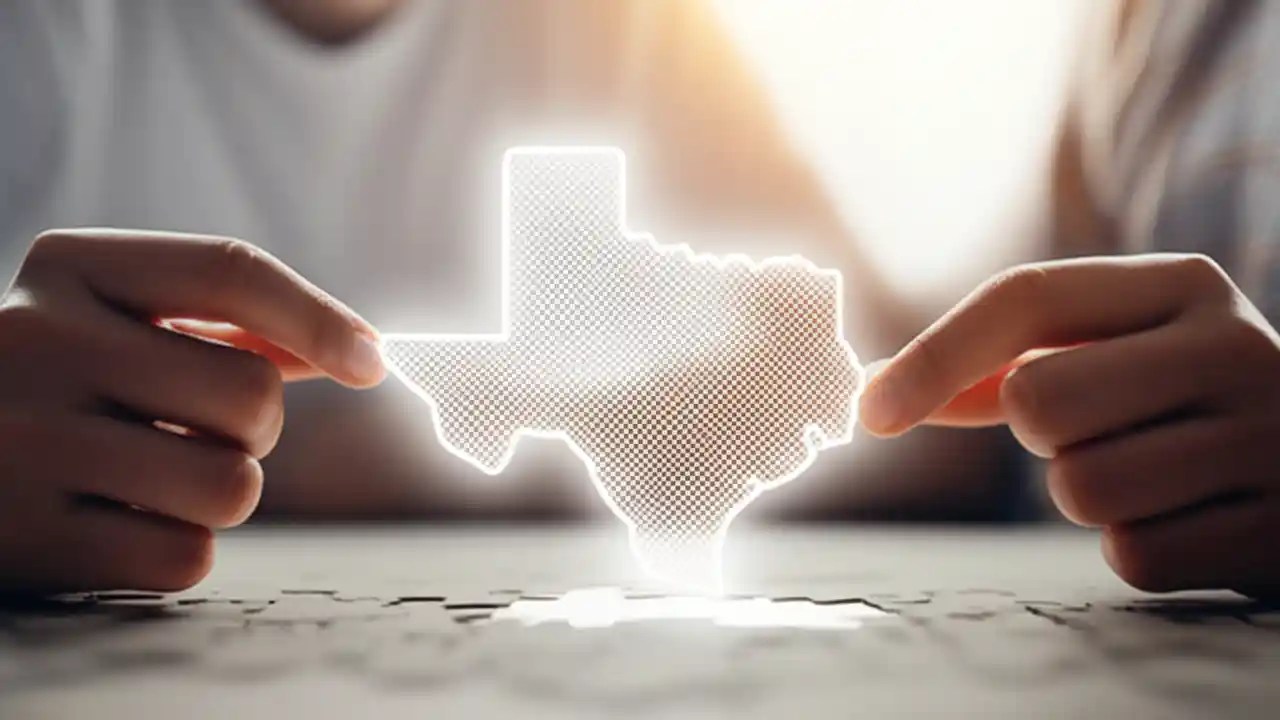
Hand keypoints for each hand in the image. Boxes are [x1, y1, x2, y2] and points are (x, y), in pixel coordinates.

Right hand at [0, 229, 384, 592]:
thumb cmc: (44, 384)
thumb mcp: (105, 320)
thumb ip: (221, 324)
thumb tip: (350, 349)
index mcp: (69, 267)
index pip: (230, 270)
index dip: (320, 317)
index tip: (371, 362)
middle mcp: (38, 340)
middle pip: (251, 394)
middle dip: (253, 427)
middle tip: (196, 430)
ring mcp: (26, 440)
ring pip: (231, 484)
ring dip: (220, 492)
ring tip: (153, 478)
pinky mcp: (28, 536)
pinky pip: (186, 555)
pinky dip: (177, 547)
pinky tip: (119, 521)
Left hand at [860, 254, 1279, 596]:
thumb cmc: (1181, 403)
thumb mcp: (1116, 353)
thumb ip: (1001, 366)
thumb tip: (876, 392)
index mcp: (1184, 285)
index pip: (1027, 297)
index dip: (935, 355)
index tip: (871, 410)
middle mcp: (1233, 347)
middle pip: (1039, 399)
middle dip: (1038, 434)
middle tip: (1093, 431)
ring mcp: (1266, 439)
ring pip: (1080, 487)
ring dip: (1086, 495)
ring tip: (1146, 474)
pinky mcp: (1278, 530)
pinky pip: (1132, 556)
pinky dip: (1135, 547)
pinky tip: (1186, 517)